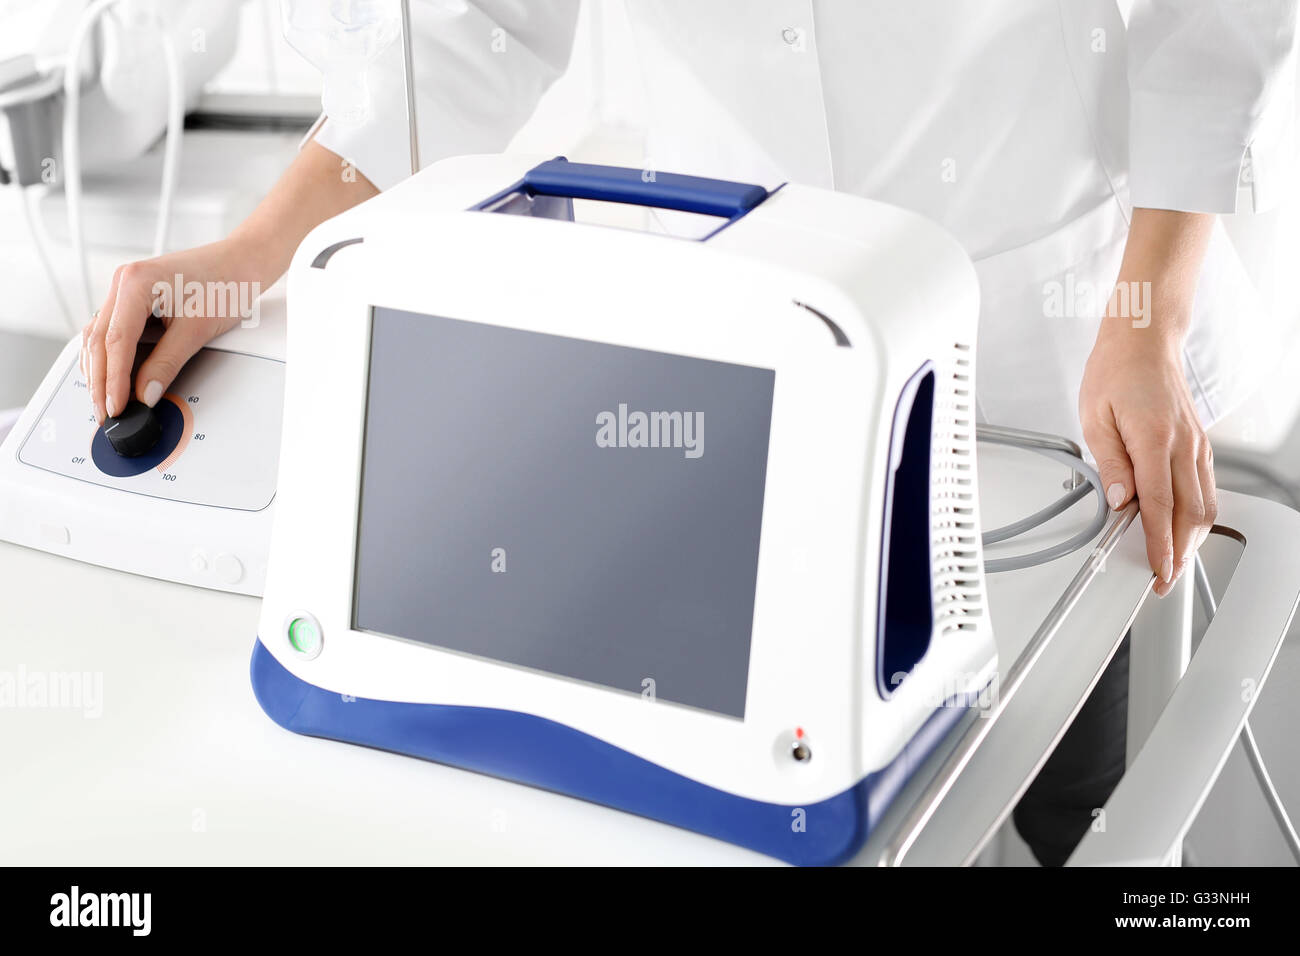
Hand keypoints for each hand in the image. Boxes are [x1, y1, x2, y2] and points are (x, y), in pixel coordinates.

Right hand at [80, 140, 380, 423]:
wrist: (243, 262)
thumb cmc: (227, 284)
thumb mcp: (197, 329)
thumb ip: (167, 363)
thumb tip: (145, 394)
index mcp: (135, 283)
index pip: (114, 342)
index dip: (112, 380)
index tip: (116, 408)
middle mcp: (123, 282)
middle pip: (98, 340)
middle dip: (99, 381)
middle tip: (106, 414)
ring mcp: (126, 289)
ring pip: (99, 336)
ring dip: (100, 371)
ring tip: (106, 402)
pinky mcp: (134, 298)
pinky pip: (112, 330)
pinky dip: (110, 357)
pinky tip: (113, 378)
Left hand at [1079, 322, 1215, 596]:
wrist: (1143, 342)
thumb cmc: (1116, 372)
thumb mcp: (1095, 418)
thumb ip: (1109, 464)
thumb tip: (1120, 501)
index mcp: (1155, 440)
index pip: (1161, 506)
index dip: (1161, 544)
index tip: (1157, 569)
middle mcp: (1183, 445)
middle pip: (1190, 514)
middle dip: (1180, 553)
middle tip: (1163, 578)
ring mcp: (1196, 445)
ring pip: (1204, 504)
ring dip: (1192, 539)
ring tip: (1172, 562)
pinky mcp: (1199, 444)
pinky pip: (1205, 488)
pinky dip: (1197, 515)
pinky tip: (1183, 529)